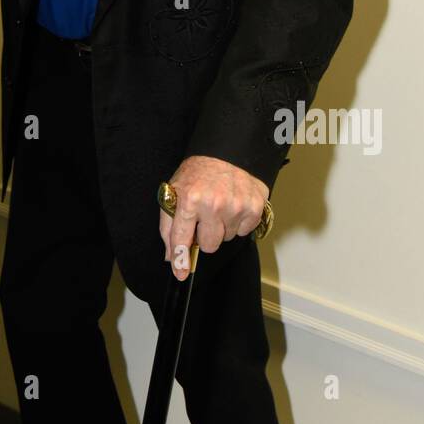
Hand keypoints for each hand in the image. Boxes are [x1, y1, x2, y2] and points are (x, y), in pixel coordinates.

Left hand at [159, 155, 268, 280]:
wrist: (227, 150)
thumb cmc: (198, 172)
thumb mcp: (175, 191)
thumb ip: (169, 225)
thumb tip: (170, 256)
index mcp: (189, 199)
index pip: (182, 238)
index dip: (180, 259)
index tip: (180, 273)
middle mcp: (213, 204)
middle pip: (208, 245)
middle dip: (205, 236)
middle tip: (205, 217)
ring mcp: (236, 206)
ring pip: (227, 239)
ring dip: (222, 227)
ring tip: (220, 206)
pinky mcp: (254, 207)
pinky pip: (244, 231)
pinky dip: (238, 222)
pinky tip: (233, 205)